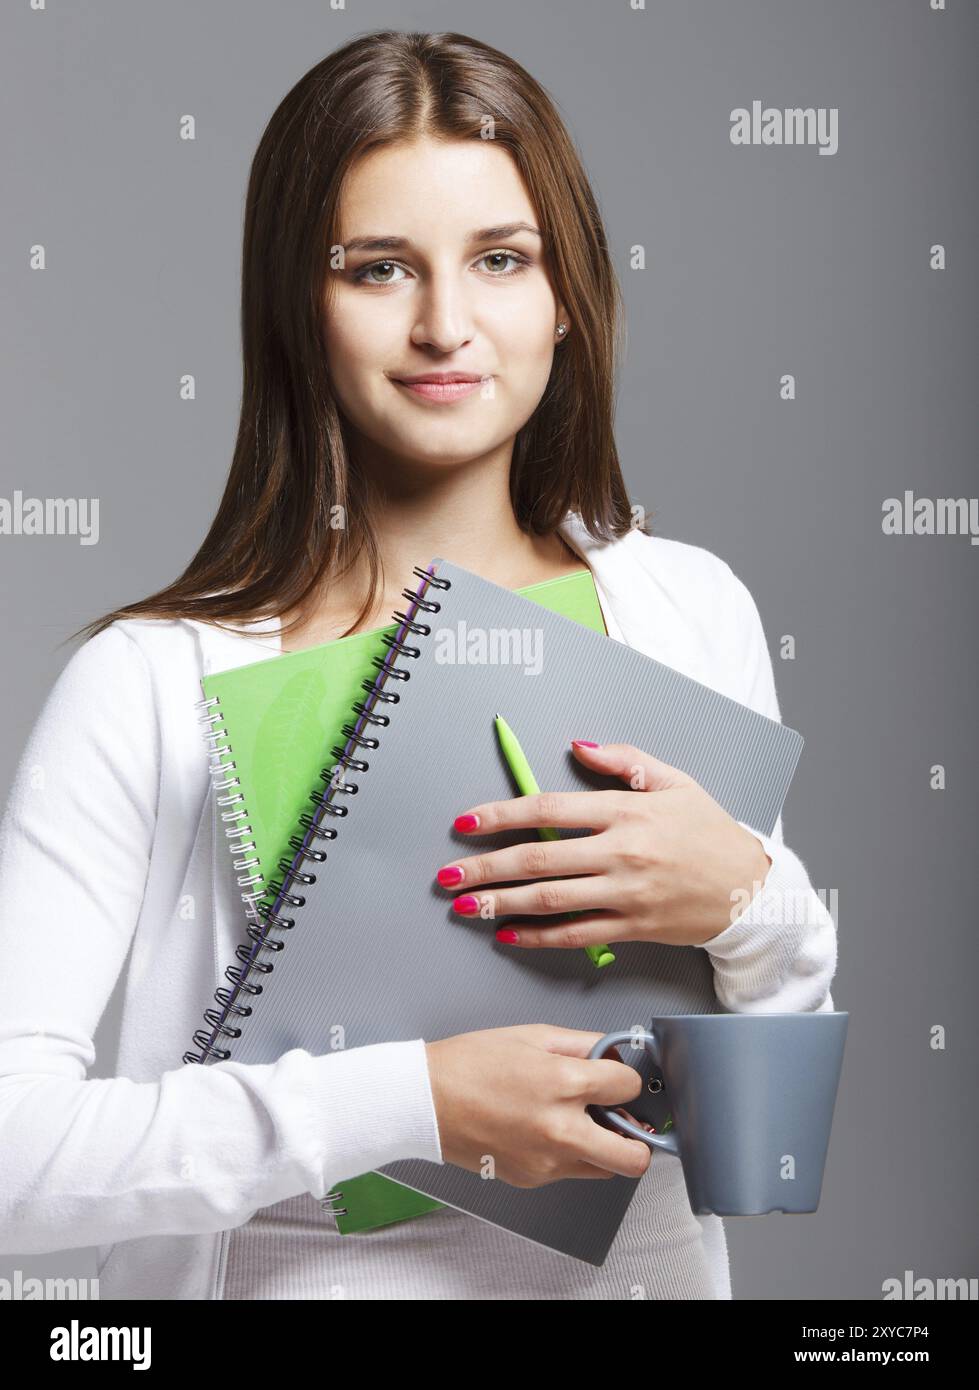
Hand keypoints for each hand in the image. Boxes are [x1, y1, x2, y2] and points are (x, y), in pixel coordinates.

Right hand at [425, 1023, 652, 1185]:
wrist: (426, 1100)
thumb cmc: (471, 1063)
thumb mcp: (533, 1035)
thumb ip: (583, 1044)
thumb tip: (614, 1054)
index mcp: (564, 1084)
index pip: (629, 1087)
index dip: (625, 1078)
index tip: (616, 1077)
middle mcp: (561, 1130)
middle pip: (634, 1157)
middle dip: (637, 1138)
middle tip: (622, 1119)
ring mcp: (547, 1162)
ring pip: (605, 1170)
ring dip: (603, 1148)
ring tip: (579, 1122)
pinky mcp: (532, 1179)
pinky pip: (569, 1172)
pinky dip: (568, 1154)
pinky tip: (543, 1130)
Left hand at [436, 741, 772, 950]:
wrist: (751, 890)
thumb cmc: (709, 832)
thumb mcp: (674, 782)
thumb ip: (624, 761)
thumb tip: (576, 746)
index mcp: (625, 811)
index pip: (549, 808)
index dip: (501, 815)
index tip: (466, 823)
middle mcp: (621, 852)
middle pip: (538, 858)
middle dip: (484, 868)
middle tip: (447, 876)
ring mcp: (625, 893)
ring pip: (550, 899)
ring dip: (500, 904)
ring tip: (464, 907)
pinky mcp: (633, 928)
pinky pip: (576, 934)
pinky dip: (538, 936)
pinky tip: (507, 934)